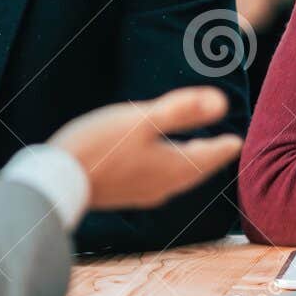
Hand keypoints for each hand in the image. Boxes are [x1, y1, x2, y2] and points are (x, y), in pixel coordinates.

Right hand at [50, 87, 242, 210]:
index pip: (208, 156)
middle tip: (222, 148)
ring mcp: (142, 193)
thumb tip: (221, 101)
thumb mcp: (140, 120)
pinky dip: (167, 170)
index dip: (223, 147)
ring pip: (176, 178)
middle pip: (194, 170)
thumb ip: (181, 110)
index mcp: (171, 166)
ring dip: (188, 164)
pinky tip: (153, 166)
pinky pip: (156, 181)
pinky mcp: (123, 194)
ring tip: (191, 154)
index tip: (237, 142)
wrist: (59, 182)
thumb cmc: (99, 146)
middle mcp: (162, 185)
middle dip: (208, 157)